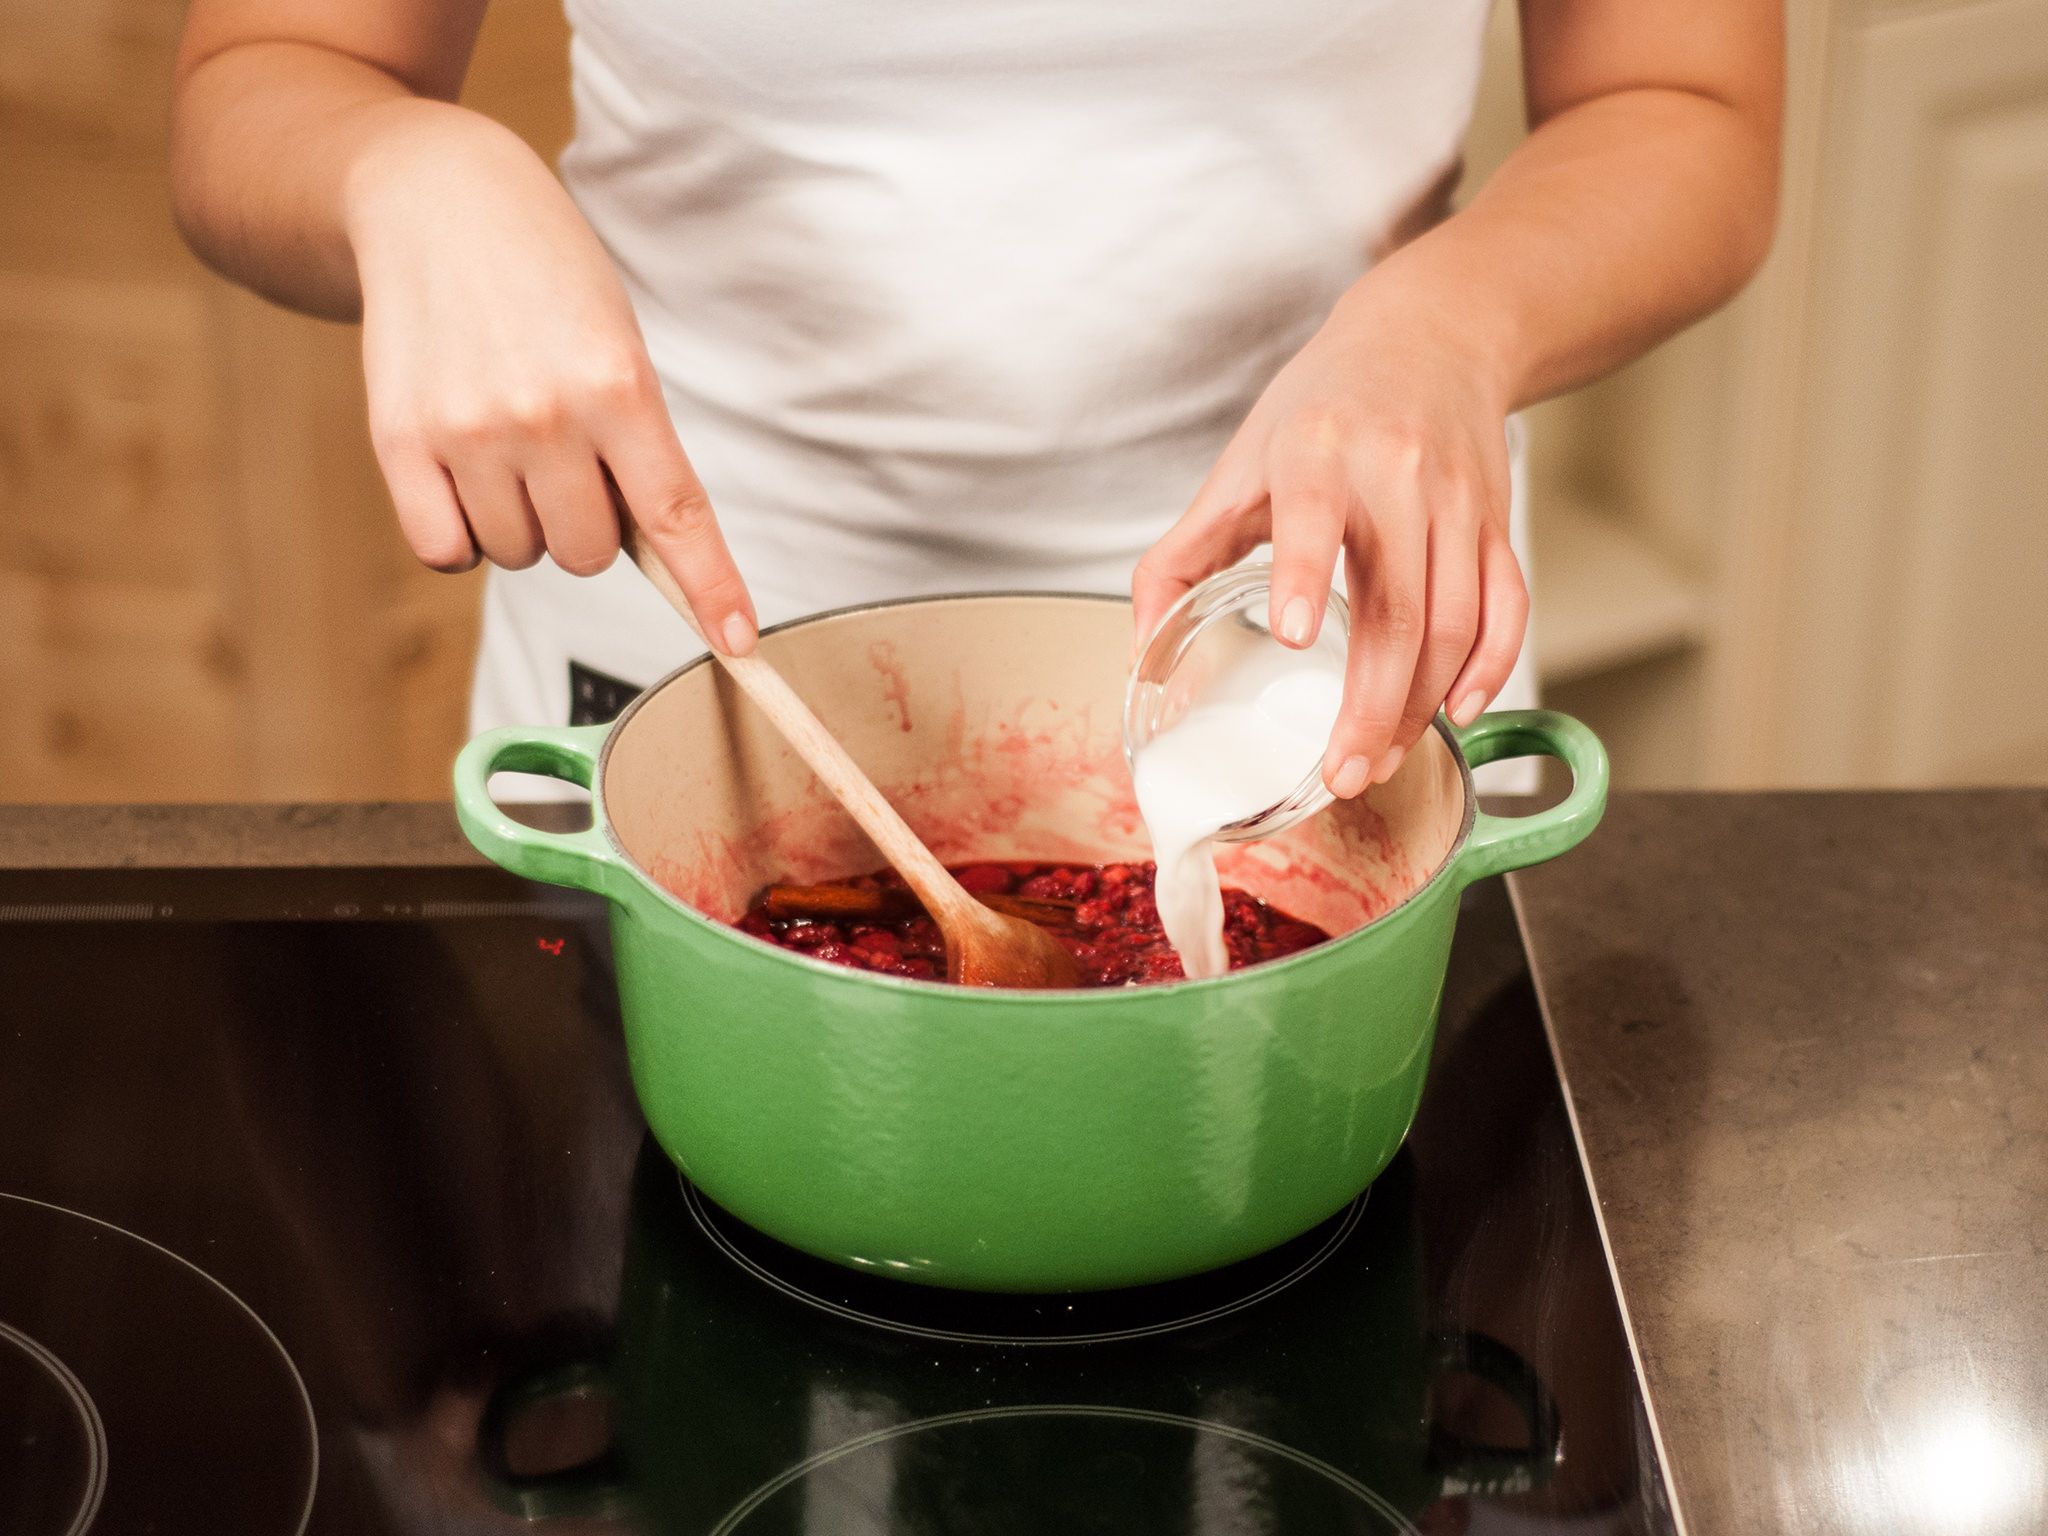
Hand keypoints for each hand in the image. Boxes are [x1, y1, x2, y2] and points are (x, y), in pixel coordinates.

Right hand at [346, 112, 757, 653]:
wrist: (437, 200)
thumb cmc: (545, 278)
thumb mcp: (618, 343)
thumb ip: (636, 445)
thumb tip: (653, 556)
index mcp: (619, 387)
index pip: (676, 515)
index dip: (710, 587)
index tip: (739, 644)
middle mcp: (545, 416)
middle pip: (588, 555)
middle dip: (586, 523)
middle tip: (565, 454)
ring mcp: (468, 432)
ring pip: (518, 555)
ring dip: (521, 522)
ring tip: (508, 440)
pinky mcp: (398, 441)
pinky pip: (445, 551)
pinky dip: (460, 534)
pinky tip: (462, 476)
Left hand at [1133, 284, 1527, 796]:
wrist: (1430, 336)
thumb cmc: (1321, 407)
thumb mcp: (1239, 463)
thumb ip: (1181, 557)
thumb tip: (1142, 649)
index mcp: (1317, 453)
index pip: (1313, 515)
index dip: (1306, 573)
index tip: (1298, 637)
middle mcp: (1396, 475)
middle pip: (1398, 606)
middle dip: (1372, 703)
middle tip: (1341, 771)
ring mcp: (1456, 503)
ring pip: (1455, 622)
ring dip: (1421, 706)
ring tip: (1379, 760)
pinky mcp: (1497, 524)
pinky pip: (1508, 608)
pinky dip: (1489, 667)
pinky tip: (1456, 711)